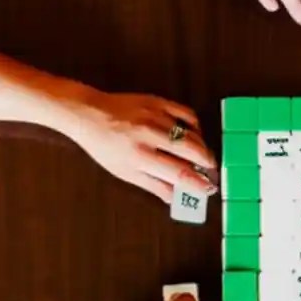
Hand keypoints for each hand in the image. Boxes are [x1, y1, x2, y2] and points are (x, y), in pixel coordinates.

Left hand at [65, 91, 216, 202]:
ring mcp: (154, 116)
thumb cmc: (104, 147)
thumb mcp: (125, 172)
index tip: (208, 188)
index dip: (198, 183)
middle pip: (191, 150)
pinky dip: (195, 125)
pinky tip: (195, 134)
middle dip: (207, 163)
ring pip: (191, 133)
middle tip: (211, 171)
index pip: (179, 173)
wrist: (89, 114)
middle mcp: (149, 135)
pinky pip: (186, 113)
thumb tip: (176, 198)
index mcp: (140, 157)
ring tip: (203, 157)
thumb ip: (154, 185)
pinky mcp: (157, 101)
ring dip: (202, 147)